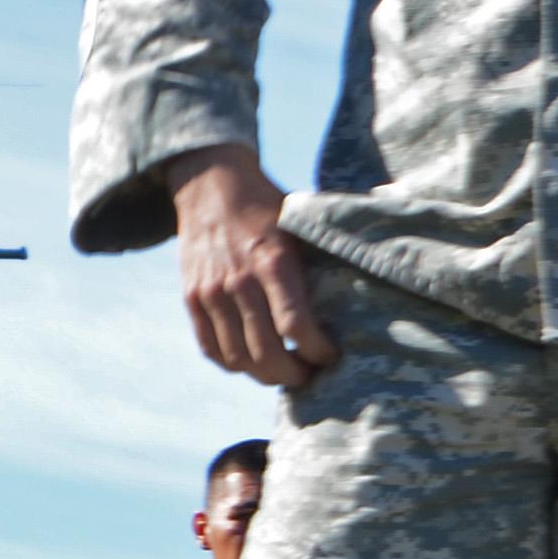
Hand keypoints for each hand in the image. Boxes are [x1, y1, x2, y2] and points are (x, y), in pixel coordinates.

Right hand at [166, 149, 340, 385]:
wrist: (210, 183)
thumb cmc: (266, 205)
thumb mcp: (298, 224)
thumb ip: (319, 260)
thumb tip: (365, 291)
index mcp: (273, 261)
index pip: (296, 326)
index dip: (318, 352)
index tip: (332, 355)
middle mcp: (239, 281)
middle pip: (267, 354)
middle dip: (295, 375)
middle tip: (311, 375)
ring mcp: (211, 293)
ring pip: (238, 359)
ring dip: (265, 375)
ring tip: (284, 371)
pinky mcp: (192, 298)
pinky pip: (211, 349)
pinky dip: (234, 364)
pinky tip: (253, 361)